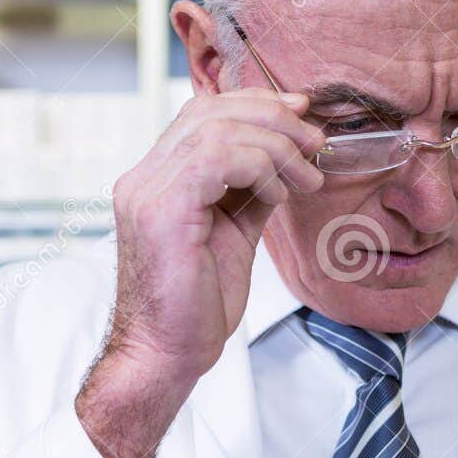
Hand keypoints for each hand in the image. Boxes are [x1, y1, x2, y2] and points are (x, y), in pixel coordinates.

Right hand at [77, 89, 326, 457]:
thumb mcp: (233, 234)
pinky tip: (277, 194)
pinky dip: (258, 168)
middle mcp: (144, 178)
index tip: (300, 115)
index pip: (201, 113)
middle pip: (210, 111)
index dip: (254, 104)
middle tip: (314, 143)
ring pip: (217, 129)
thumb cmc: (195, 306)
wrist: (167, 354)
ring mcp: (147, 192)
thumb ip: (250, 192)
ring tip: (305, 177)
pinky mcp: (161, 210)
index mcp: (155, 180)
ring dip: (275, 146)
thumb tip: (288, 160)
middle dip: (273, 119)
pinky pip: (217, 160)